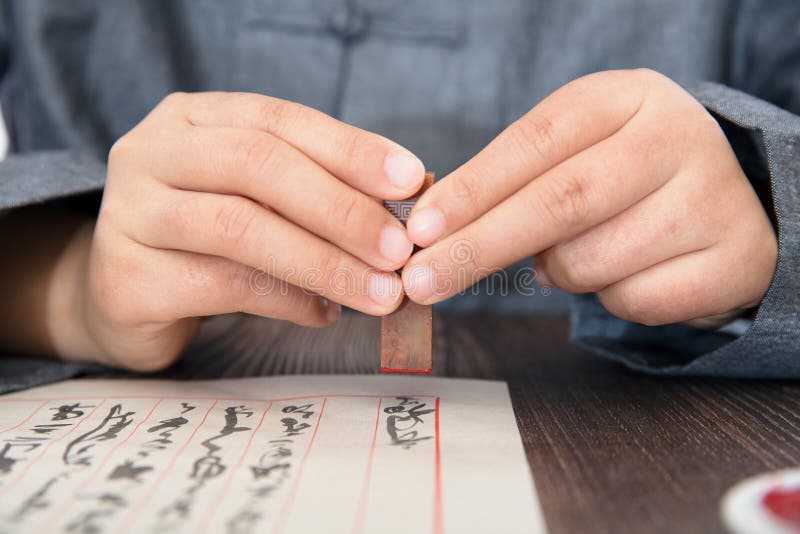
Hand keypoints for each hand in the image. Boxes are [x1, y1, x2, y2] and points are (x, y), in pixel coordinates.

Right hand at [76, 92, 423, 369]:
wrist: (121, 293)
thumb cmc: (208, 239)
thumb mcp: (259, 198)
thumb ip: (318, 191)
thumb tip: (409, 203)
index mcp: (192, 118)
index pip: (280, 120)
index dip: (350, 149)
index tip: (412, 180)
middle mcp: (152, 152)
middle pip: (258, 165)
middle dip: (341, 208)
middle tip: (400, 250)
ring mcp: (130, 213)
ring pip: (241, 227)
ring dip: (324, 262)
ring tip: (380, 294)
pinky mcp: (126, 278)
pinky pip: (223, 285)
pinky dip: (287, 301)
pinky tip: (325, 313)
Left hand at [402, 69, 776, 325]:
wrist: (728, 198)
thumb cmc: (624, 174)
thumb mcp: (576, 150)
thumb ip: (513, 178)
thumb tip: (432, 228)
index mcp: (627, 97)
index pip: (536, 142)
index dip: (472, 189)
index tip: (420, 229)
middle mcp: (677, 137)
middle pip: (560, 202)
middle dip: (480, 247)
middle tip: (423, 280)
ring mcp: (714, 198)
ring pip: (592, 261)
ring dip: (559, 273)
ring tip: (574, 254)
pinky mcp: (735, 258)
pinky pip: (634, 301)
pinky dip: (610, 298)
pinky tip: (628, 271)